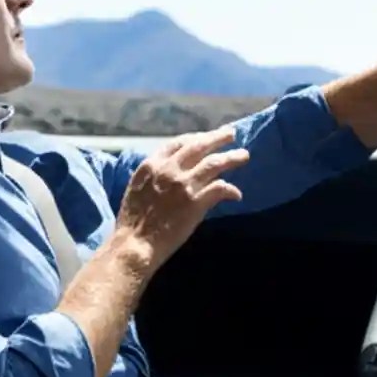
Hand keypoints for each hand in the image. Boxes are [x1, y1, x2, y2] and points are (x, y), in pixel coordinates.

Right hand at [113, 126, 249, 271]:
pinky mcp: (196, 202)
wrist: (136, 242)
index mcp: (153, 164)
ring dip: (231, 157)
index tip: (207, 136)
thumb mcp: (138, 186)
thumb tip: (172, 169)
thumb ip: (155, 174)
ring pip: (214, 163)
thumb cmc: (133, 219)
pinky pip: (220, 189)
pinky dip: (231, 190)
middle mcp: (170, 169)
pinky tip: (237, 194)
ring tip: (243, 155)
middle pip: (199, 146)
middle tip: (231, 134)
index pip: (179, 143)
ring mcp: (184, 185)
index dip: (196, 137)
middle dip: (217, 138)